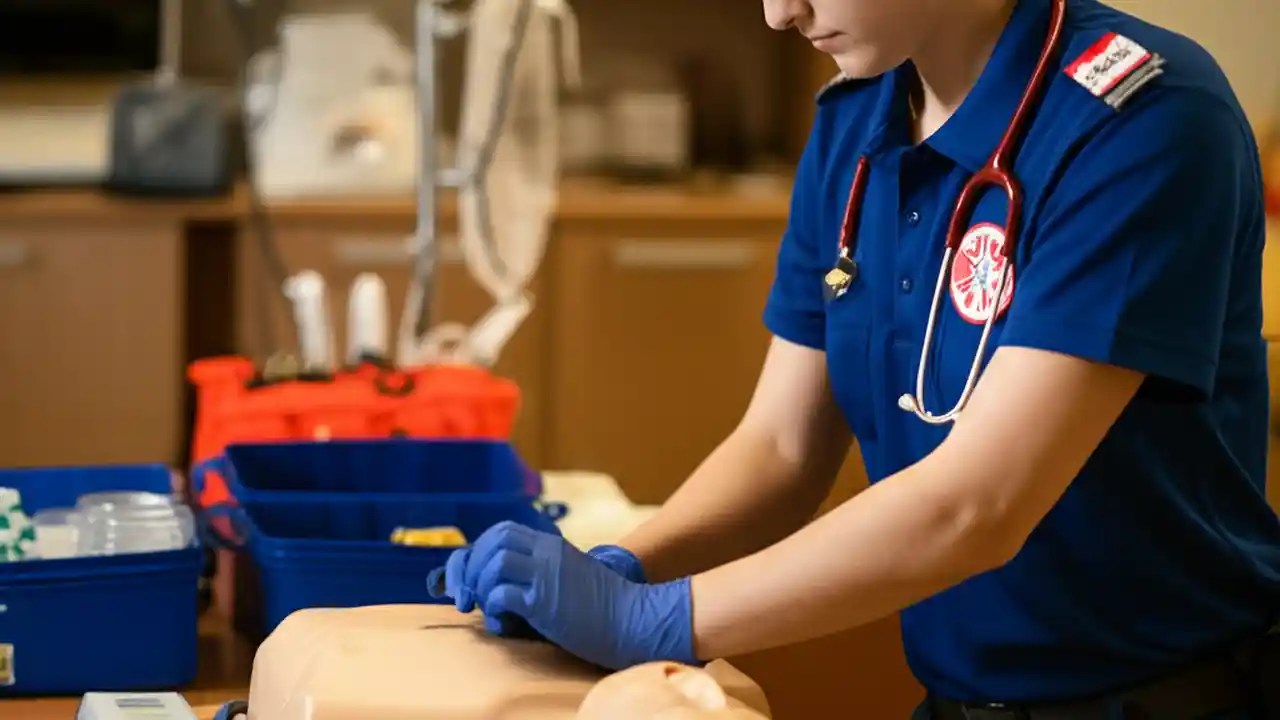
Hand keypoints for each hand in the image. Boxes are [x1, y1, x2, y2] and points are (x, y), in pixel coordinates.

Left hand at [427, 537, 646, 635]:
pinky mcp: (546, 603)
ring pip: (494, 562)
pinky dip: (492, 608)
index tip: (472, 578)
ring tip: (488, 609)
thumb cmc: (604, 608)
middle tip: (468, 596)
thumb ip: (542, 572)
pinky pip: (502, 594)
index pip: (502, 531)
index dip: (478, 551)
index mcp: (551, 545)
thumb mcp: (570, 576)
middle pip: (493, 540)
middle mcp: (547, 553)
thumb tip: (504, 587)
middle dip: (471, 567)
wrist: (635, 621)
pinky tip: (501, 623)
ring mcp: (547, 575)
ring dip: (480, 586)